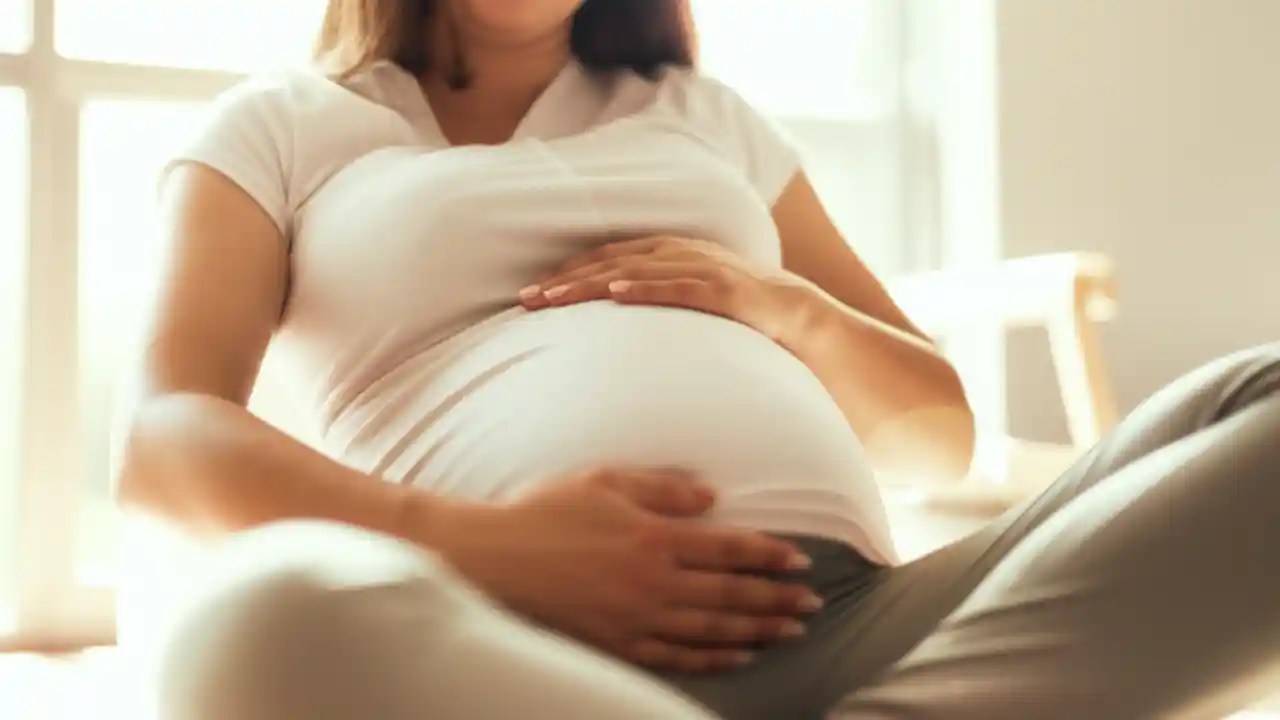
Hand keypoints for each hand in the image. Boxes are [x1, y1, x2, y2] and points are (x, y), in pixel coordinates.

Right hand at [421, 467, 822, 672]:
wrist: (490, 561)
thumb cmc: (545, 512)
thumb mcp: (603, 479)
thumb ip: (662, 488)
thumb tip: (712, 496)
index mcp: (652, 536)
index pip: (728, 548)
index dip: (769, 555)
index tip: (800, 561)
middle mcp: (652, 582)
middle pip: (731, 594)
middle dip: (777, 599)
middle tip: (812, 604)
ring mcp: (637, 619)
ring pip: (712, 630)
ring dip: (757, 631)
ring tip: (790, 631)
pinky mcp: (618, 645)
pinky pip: (677, 657)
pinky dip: (713, 658)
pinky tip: (738, 656)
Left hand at [519, 236, 816, 346]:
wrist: (800, 316)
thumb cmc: (739, 312)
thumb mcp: (691, 297)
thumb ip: (656, 297)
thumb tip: (613, 313)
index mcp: (670, 252)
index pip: (607, 258)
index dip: (568, 272)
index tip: (531, 293)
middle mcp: (681, 252)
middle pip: (610, 261)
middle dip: (565, 280)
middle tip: (524, 300)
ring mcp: (702, 268)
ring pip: (634, 271)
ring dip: (590, 283)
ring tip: (553, 298)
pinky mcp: (723, 290)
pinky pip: (678, 286)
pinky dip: (645, 288)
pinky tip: (615, 293)